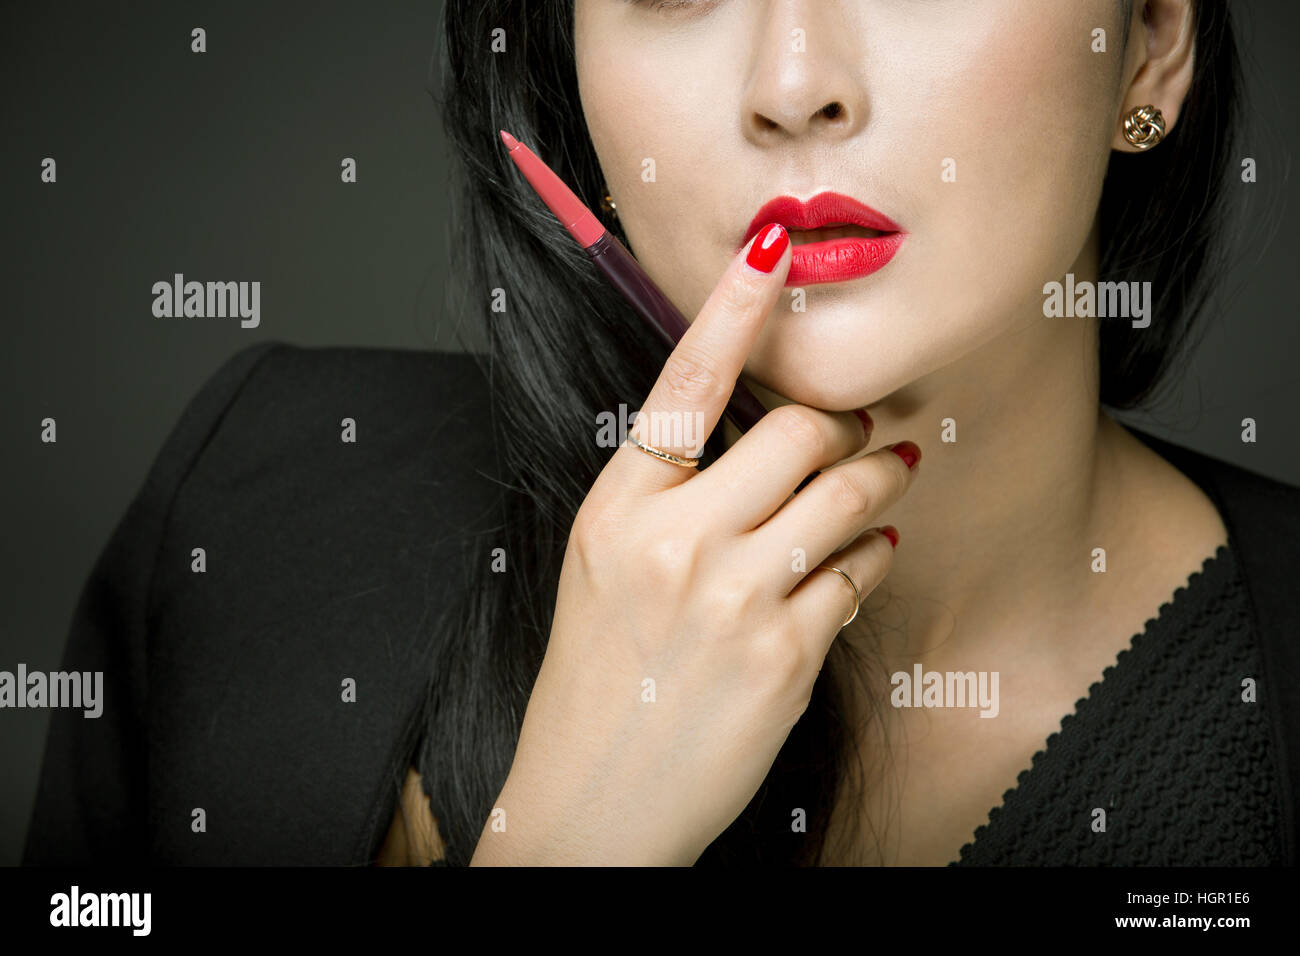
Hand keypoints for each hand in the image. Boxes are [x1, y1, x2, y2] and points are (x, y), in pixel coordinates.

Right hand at [469, 223, 920, 865]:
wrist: (593, 799)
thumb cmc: (600, 676)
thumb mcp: (606, 565)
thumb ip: (668, 493)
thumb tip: (761, 426)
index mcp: (618, 508)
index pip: (685, 384)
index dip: (735, 305)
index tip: (773, 241)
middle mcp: (673, 542)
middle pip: (800, 430)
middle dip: (845, 424)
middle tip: (862, 429)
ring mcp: (732, 599)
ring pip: (849, 492)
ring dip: (881, 476)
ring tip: (886, 476)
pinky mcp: (784, 655)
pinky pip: (859, 571)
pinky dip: (872, 554)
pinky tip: (861, 557)